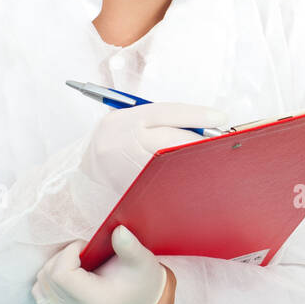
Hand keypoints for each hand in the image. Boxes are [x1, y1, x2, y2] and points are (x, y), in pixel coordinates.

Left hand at [33, 225, 168, 303]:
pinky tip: (67, 275)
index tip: (84, 246)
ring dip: (53, 268)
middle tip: (82, 253)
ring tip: (75, 264)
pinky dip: (49, 281)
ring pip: (40, 285)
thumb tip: (118, 230)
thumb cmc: (143, 281)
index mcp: (97, 303)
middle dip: (61, 257)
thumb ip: (129, 245)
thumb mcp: (142, 260)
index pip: (62, 275)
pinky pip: (40, 295)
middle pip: (49, 278)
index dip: (68, 253)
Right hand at [80, 102, 227, 195]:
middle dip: (199, 140)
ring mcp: (126, 169)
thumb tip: (203, 124)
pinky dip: (182, 179)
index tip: (221, 117)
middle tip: (221, 142)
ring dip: (193, 161)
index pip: (167, 112)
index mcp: (124, 121)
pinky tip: (194, 177)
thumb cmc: (115, 146)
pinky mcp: (132, 191)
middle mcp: (122, 142)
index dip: (197, 114)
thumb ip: (159, 120)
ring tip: (210, 159)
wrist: (84, 182)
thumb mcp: (128, 123)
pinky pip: (165, 183)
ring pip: (171, 163)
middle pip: (172, 140)